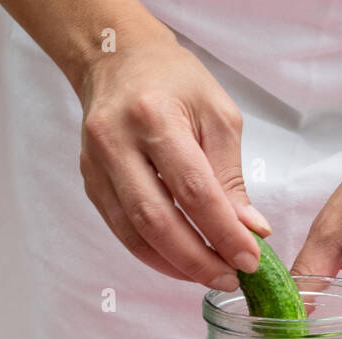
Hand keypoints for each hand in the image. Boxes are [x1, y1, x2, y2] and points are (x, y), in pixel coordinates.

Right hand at [78, 35, 269, 288]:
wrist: (117, 59)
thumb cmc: (174, 81)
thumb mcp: (219, 116)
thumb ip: (232, 177)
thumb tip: (250, 230)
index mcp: (154, 117)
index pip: (194, 191)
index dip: (224, 233)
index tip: (250, 259)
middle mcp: (116, 142)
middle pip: (157, 220)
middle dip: (198, 259)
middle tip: (230, 277)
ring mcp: (96, 166)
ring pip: (134, 234)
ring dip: (175, 264)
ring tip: (211, 275)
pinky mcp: (91, 183)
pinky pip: (122, 231)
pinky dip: (154, 254)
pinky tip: (182, 261)